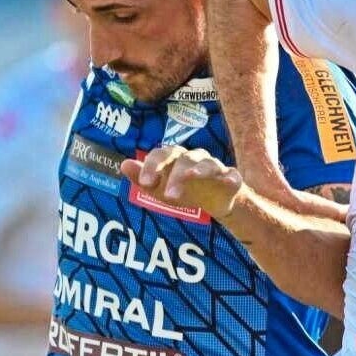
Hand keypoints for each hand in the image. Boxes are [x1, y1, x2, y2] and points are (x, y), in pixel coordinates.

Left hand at [120, 146, 244, 219]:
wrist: (215, 200)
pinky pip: (232, 176)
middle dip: (176, 175)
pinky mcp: (231, 178)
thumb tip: (122, 165)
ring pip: (208, 163)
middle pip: (184, 159)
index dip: (152, 166)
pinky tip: (228, 182)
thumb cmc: (184, 190)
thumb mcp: (160, 188)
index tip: (143, 183)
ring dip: (200, 169)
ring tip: (193, 176)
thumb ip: (142, 178)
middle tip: (169, 196)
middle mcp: (194, 158)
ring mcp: (214, 167)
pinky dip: (230, 177)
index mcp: (175, 158)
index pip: (161, 154)